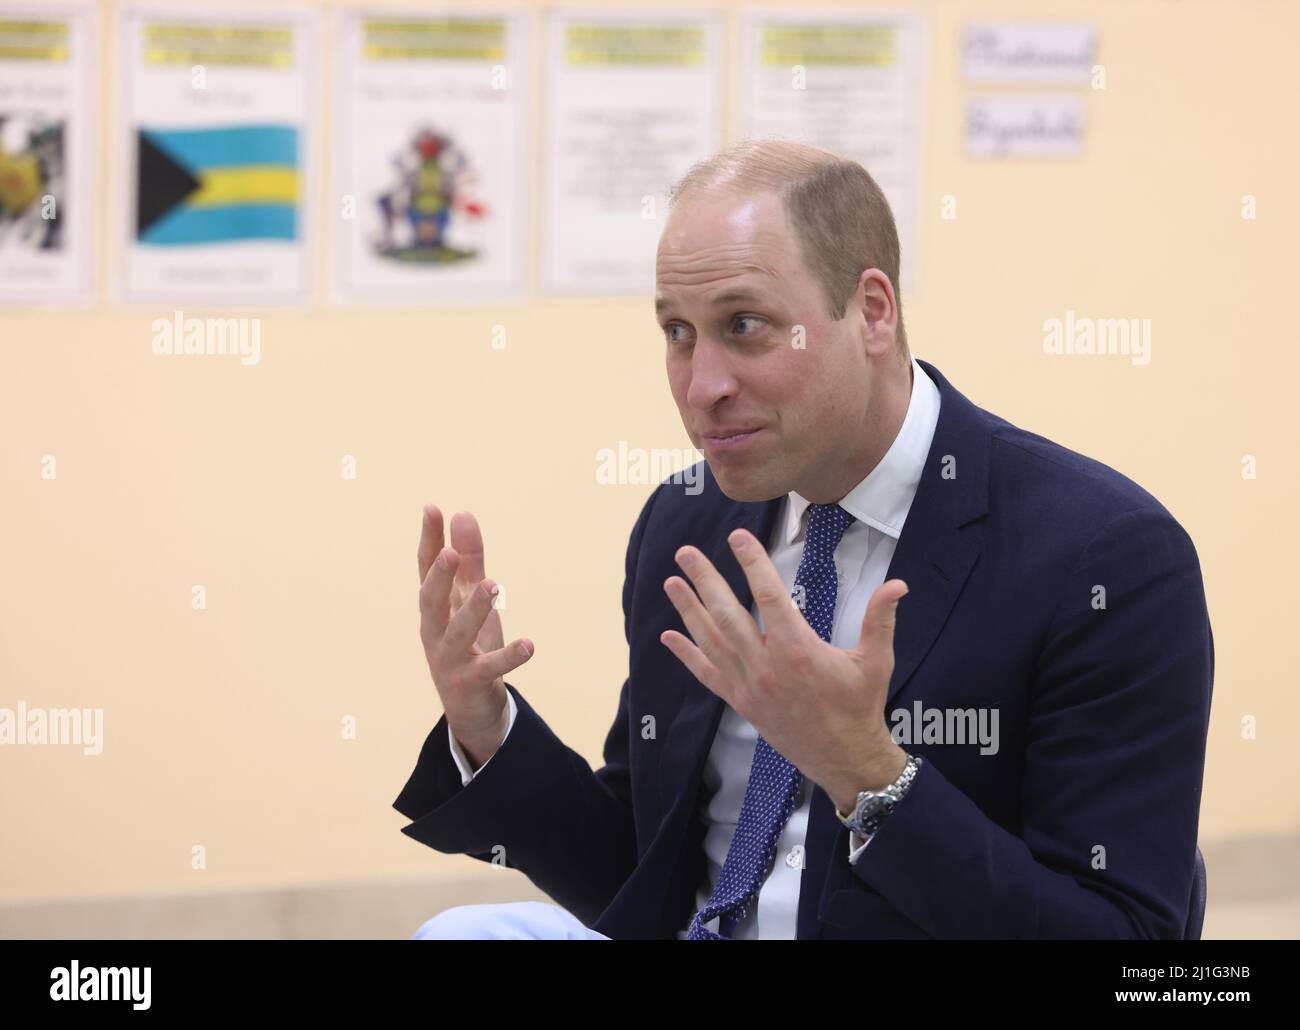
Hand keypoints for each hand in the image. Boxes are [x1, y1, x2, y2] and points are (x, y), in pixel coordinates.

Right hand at [417, 505, 533, 765]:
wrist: (470, 709)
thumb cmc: (468, 646)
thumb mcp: (468, 601)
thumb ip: (469, 560)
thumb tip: (462, 514)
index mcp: (433, 609)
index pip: (426, 570)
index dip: (429, 541)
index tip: (432, 508)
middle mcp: (434, 632)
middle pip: (431, 602)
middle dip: (440, 577)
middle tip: (451, 553)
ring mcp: (449, 659)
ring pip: (458, 633)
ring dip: (474, 609)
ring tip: (493, 585)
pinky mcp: (471, 683)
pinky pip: (490, 668)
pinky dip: (509, 656)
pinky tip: (529, 645)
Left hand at [659, 528, 907, 812]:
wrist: (844, 758)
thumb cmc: (860, 706)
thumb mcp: (876, 661)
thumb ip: (880, 619)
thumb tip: (898, 584)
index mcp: (798, 649)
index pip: (769, 595)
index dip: (752, 563)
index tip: (737, 537)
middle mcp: (766, 665)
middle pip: (727, 613)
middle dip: (705, 580)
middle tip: (686, 552)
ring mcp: (748, 685)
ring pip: (711, 640)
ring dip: (688, 609)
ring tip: (671, 581)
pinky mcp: (740, 702)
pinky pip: (707, 674)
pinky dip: (687, 655)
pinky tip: (668, 637)